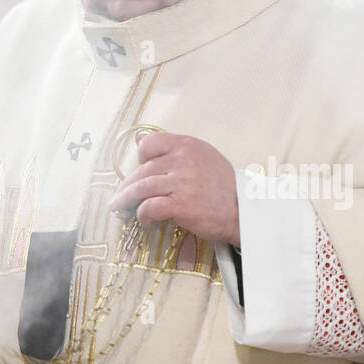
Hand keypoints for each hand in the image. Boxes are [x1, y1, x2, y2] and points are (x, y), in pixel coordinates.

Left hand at [107, 132, 239, 245]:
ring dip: (126, 199)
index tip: (140, 169)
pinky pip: (149, 207)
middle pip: (142, 170)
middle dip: (128, 184)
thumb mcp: (206, 157)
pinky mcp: (179, 205)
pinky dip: (142, 215)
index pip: (150, 143)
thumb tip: (149, 148)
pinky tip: (145, 220)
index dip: (141, 157)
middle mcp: (182, 160)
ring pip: (140, 188)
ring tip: (120, 206)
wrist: (243, 211)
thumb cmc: (226, 187)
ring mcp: (180, 183)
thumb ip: (182, 152)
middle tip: (121, 195)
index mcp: (187, 145)